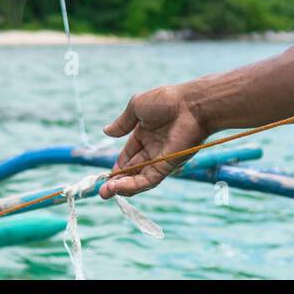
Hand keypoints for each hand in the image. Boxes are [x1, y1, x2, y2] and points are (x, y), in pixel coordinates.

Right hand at [98, 83, 210, 198]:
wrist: (191, 105)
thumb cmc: (165, 100)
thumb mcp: (136, 107)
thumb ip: (122, 123)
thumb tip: (105, 131)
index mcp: (145, 134)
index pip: (128, 155)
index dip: (118, 166)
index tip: (106, 176)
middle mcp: (153, 149)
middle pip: (132, 170)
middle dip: (117, 181)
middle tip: (102, 191)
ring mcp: (160, 159)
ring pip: (139, 178)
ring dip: (122, 187)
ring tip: (106, 193)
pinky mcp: (168, 166)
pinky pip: (149, 179)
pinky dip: (134, 185)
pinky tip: (119, 187)